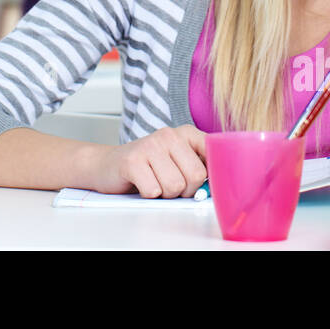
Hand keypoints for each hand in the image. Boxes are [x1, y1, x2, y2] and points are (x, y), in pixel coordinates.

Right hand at [89, 125, 207, 197]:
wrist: (107, 165)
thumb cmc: (148, 167)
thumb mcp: (177, 160)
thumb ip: (200, 167)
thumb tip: (222, 184)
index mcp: (186, 133)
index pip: (214, 153)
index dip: (215, 173)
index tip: (207, 183)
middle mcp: (169, 135)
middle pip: (196, 176)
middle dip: (185, 189)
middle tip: (170, 183)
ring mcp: (150, 146)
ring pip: (175, 186)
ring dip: (165, 193)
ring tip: (154, 181)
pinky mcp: (132, 161)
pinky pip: (154, 191)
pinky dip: (148, 195)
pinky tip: (140, 183)